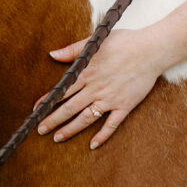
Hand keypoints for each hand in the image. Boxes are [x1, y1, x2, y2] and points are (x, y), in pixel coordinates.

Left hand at [36, 27, 163, 148]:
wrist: (151, 50)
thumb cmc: (125, 42)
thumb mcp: (96, 41)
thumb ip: (73, 50)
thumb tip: (52, 54)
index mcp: (87, 73)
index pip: (62, 91)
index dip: (48, 101)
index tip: (36, 111)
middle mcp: (95, 88)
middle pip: (70, 108)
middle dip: (53, 120)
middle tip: (40, 130)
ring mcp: (110, 99)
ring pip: (86, 118)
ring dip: (70, 129)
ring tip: (58, 138)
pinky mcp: (124, 106)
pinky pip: (111, 124)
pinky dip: (102, 136)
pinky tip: (93, 145)